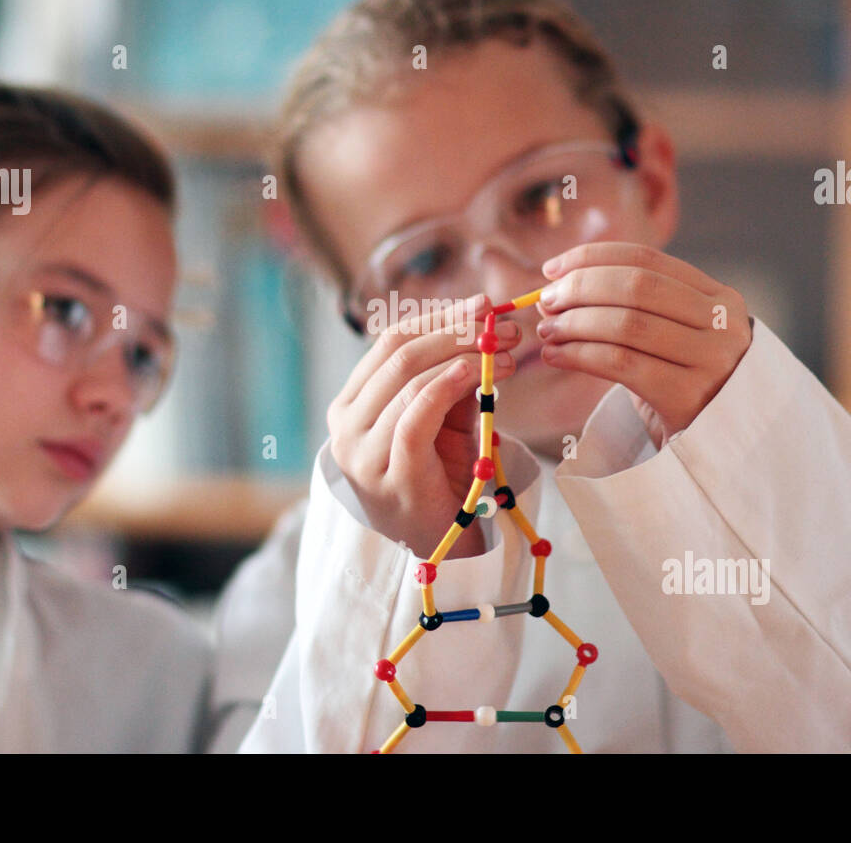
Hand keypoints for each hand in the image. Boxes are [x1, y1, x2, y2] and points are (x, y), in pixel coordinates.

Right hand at [326, 294, 519, 557]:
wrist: (443, 545)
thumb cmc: (442, 476)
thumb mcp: (444, 416)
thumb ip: (453, 375)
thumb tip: (483, 322)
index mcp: (351, 404)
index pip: (389, 342)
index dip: (438, 317)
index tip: (482, 305)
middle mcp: (345, 427)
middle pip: (398, 355)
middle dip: (455, 331)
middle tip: (499, 325)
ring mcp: (362, 454)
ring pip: (408, 381)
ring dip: (463, 356)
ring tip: (505, 353)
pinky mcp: (390, 476)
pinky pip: (415, 417)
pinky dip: (446, 387)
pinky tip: (476, 373)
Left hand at [535, 242, 751, 448]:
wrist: (711, 445)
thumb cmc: (677, 385)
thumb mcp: (663, 338)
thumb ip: (619, 309)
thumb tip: (553, 292)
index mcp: (718, 297)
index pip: (647, 259)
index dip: (592, 258)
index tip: (552, 268)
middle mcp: (722, 323)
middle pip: (636, 286)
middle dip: (581, 288)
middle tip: (546, 302)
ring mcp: (711, 360)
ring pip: (627, 325)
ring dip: (575, 323)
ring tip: (547, 331)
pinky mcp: (689, 397)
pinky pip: (621, 364)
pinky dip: (579, 355)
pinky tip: (555, 356)